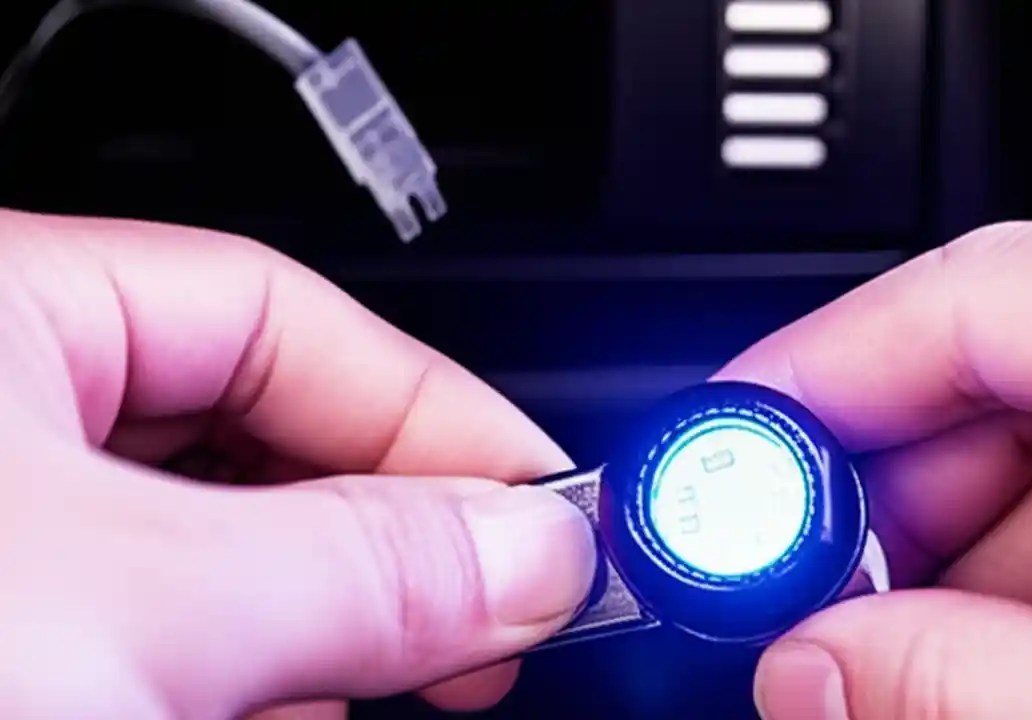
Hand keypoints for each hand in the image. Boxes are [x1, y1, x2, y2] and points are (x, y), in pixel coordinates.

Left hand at [0, 209, 594, 719]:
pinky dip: (239, 669)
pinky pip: (158, 622)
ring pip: (218, 545)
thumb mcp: (148, 608)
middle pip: (261, 434)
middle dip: (384, 538)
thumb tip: (531, 547)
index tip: (538, 506)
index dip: (432, 409)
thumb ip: (362, 564)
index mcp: (3, 310)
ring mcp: (5, 528)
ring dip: (320, 620)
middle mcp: (0, 406)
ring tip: (380, 683)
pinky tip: (282, 713)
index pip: (279, 311)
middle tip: (489, 612)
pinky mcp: (23, 626)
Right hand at [719, 188, 1031, 718]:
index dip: (815, 380)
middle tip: (806, 597)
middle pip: (1020, 356)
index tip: (726, 460)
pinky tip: (1027, 644)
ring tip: (908, 645)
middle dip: (894, 490)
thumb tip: (819, 671)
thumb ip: (1001, 687)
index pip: (975, 294)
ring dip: (982, 538)